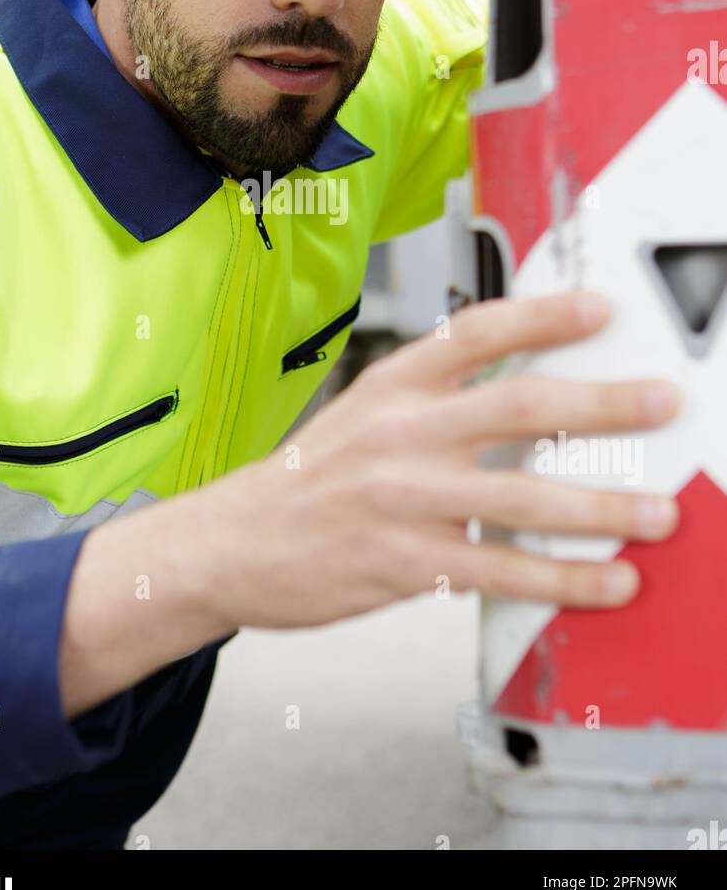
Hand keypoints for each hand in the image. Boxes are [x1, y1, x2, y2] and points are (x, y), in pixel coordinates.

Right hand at [195, 290, 680, 629]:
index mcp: (393, 384)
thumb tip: (529, 395)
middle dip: (601, 405)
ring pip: (521, 499)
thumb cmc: (310, 479)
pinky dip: (565, 579)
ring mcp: (403, 500)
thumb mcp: (363, 414)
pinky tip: (610, 581)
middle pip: (517, 408)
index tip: (601, 308)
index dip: (542, 316)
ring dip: (601, 505)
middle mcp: (401, 433)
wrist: (229, 544)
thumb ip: (435, 401)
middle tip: (660, 400)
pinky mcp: (405, 564)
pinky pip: (502, 572)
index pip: (475, 332)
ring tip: (658, 513)